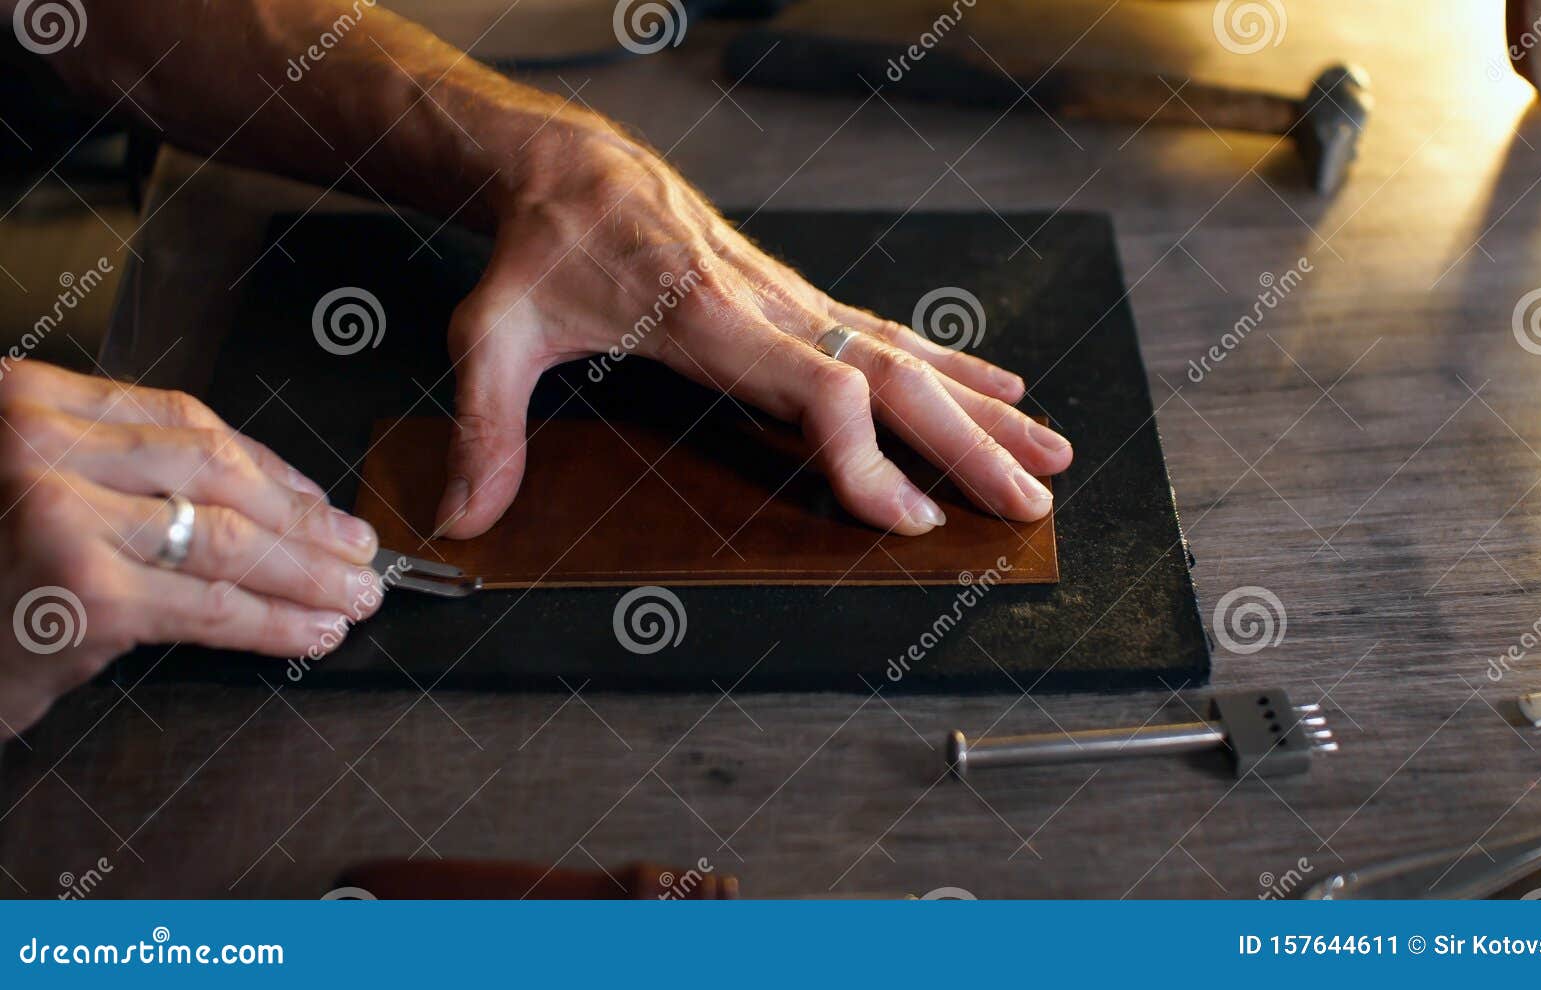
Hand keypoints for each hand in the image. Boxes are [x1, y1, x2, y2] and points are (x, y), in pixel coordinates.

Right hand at [0, 362, 382, 737]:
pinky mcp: (85, 592)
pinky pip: (209, 606)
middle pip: (216, 475)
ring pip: (227, 541)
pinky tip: (313, 632)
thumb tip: (275, 492)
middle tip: (359, 551)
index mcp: (34, 399)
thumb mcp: (41, 485)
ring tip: (353, 595)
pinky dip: (274, 623)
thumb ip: (130, 472)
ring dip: (307, 572)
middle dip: (303, 519)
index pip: (185, 422)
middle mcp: (41, 443)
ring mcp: (62, 515)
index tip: (319, 499)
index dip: (269, 465)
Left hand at [435, 126, 1073, 538]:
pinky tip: (1003, 389)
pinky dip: (958, 366)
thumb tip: (463, 518)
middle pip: (892, 377)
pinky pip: (892, 333)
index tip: (907, 520)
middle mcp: (770, 307)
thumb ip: (485, 427)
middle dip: (967, 444)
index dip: (866, 457)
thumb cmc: (537, 250)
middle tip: (1028, 501)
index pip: (816, 391)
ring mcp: (793, 300)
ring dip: (984, 407)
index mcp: (708, 319)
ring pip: (910, 353)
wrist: (568, 167)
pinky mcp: (797, 299)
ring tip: (1049, 453)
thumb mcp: (490, 333)